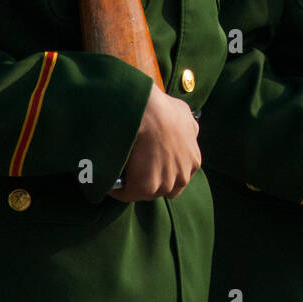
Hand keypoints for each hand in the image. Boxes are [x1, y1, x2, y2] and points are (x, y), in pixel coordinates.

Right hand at [109, 84, 200, 202]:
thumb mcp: (184, 115)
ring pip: (146, 192)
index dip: (163, 172)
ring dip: (132, 185)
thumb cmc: (163, 108)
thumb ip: (187, 128)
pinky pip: (127, 193)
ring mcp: (165, 184)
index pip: (178, 178)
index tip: (149, 165)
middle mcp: (183, 176)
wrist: (147, 111)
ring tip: (118, 174)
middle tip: (132, 169)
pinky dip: (116, 189)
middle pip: (164, 188)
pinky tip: (109, 180)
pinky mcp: (146, 187)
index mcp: (193, 161)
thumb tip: (182, 129)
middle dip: (149, 180)